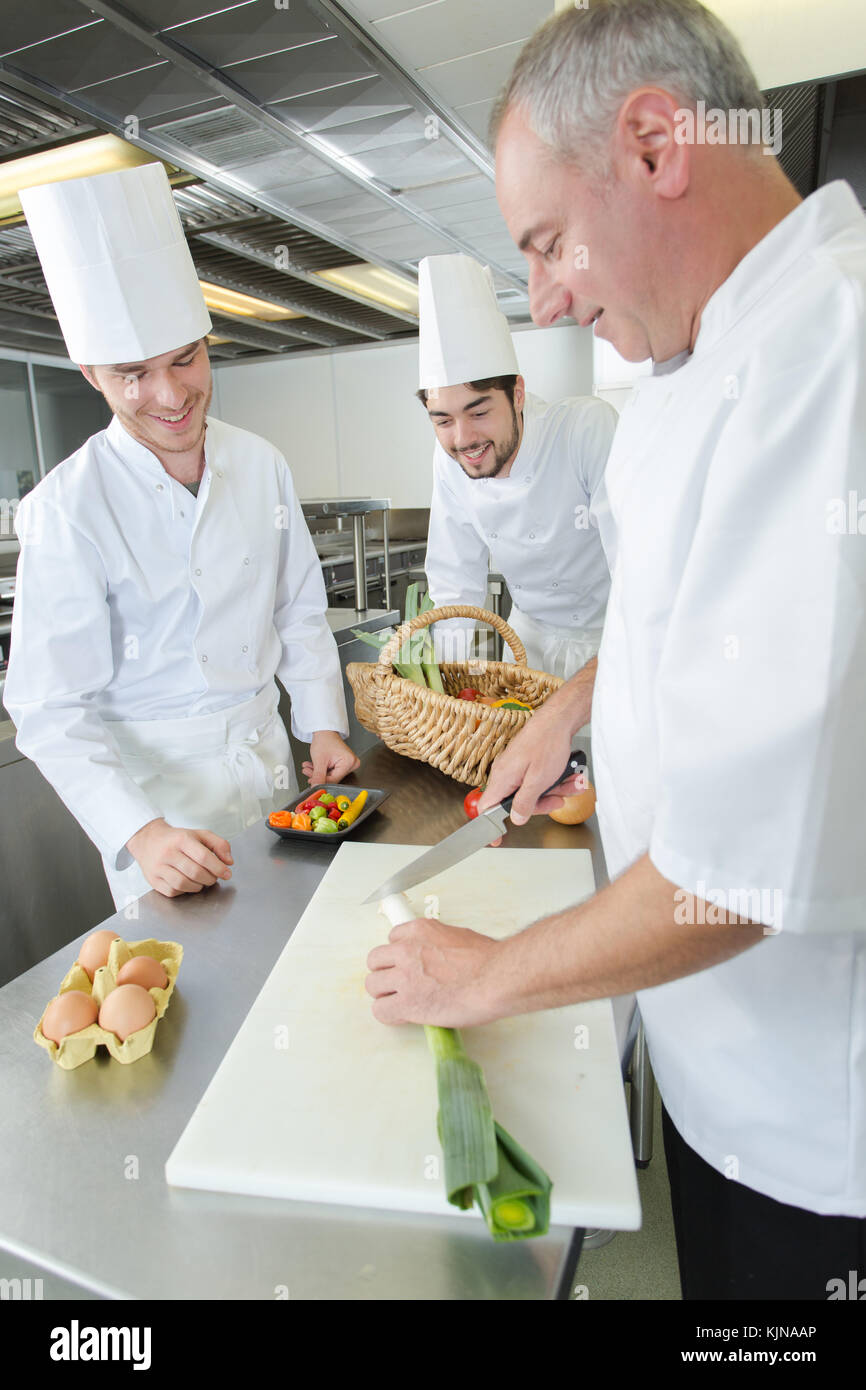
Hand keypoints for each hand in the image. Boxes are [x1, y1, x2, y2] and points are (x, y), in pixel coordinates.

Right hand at [126, 817, 232, 897]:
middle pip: (195, 872)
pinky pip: (173, 891)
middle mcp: (168, 853)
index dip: (218, 868)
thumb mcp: (199, 835)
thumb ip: (219, 845)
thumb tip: (229, 862)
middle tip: (213, 877)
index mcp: (182, 839)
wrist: (149, 840)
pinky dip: (184, 890)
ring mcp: (158, 867)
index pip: (203, 856)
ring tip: (201, 880)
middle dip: (210, 878)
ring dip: (198, 886)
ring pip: (183, 884)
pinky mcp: (153, 880)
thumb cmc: (177, 839)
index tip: (227, 874)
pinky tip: (187, 883)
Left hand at [302, 730, 359, 784]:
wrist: (325, 732)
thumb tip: (315, 788)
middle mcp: (352, 764)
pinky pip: (332, 771)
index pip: (334, 780)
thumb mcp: (319, 760)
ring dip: (317, 772)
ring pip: (330, 775)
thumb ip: (318, 776)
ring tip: (308, 767)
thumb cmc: (325, 740)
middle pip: (332, 778)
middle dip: (317, 775)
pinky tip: (313, 766)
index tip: (311, 781)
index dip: (321, 781)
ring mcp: (349, 764)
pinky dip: (322, 770)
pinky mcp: (344, 764)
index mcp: (349, 762)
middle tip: (307, 772)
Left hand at [365, 917, 502, 1025]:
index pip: (392, 939)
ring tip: (401, 1001)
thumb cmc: (487, 961)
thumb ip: (438, 943)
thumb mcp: (459, 936)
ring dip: (385, 994)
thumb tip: (435, 955)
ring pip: (373, 985)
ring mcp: (404, 977)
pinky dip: (389, 1015)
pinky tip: (402, 1016)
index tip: (405, 964)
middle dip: (386, 973)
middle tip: (399, 984)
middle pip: (375, 960)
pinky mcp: (406, 1003)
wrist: (496, 979)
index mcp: (420, 930)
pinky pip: (381, 1011)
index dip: (399, 955)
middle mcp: (406, 950)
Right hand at [479, 661, 596, 827]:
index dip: (490, 827)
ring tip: (572, 783)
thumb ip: (524, 803)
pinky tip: (570, 776)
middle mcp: (505, 774)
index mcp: (502, 778)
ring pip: (532, 791)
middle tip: (558, 800)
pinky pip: (538, 779)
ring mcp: (516, 768)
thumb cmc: (546, 745)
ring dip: (555, 790)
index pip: (486, 808)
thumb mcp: (537, 781)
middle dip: (542, 803)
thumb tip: (516, 819)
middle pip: (516, 802)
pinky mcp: (527, 763)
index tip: (496, 840)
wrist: (557, 720)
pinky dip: (555, 780)